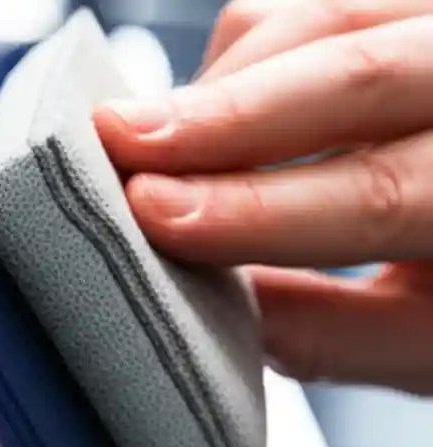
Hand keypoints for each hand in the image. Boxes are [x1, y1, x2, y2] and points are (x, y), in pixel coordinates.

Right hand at [94, 0, 432, 394]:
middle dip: (220, 111)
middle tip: (119, 140)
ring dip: (217, 82)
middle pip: (357, 72)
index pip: (384, 193)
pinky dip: (242, 55)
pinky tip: (205, 115)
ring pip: (320, 18)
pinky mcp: (400, 13)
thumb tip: (209, 317)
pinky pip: (309, 6)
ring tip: (142, 140)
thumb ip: (335, 334)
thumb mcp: (431, 339)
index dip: (260, 206)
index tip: (155, 214)